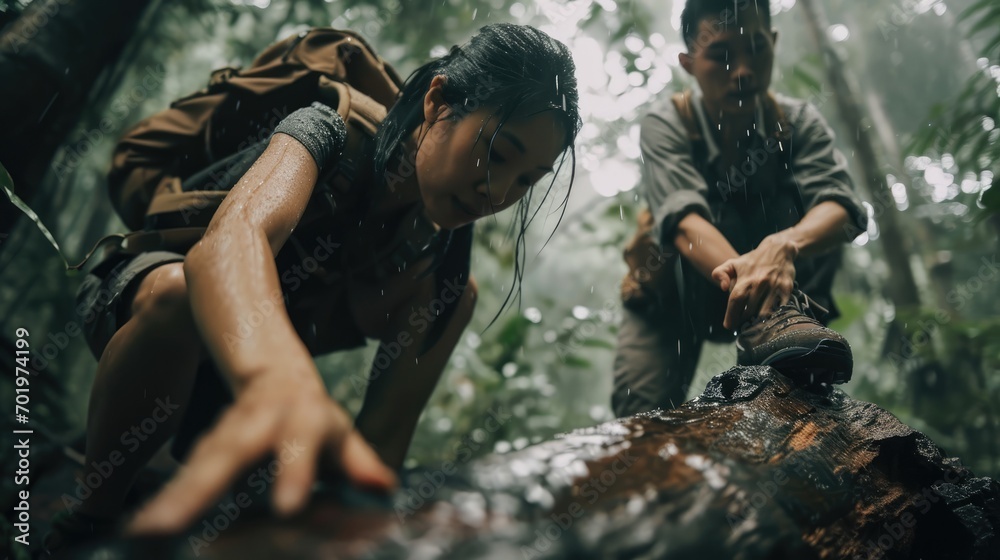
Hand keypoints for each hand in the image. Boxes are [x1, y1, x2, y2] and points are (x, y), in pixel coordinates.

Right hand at [127, 371, 396, 533]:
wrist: (273, 379)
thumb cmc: (313, 420)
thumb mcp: (340, 436)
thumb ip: (360, 463)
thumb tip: (384, 487)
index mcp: (298, 421)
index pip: (297, 446)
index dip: (293, 473)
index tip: (287, 507)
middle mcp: (254, 428)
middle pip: (226, 458)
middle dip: (198, 492)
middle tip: (169, 527)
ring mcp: (222, 439)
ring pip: (194, 469)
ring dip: (169, 501)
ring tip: (144, 533)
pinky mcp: (201, 454)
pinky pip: (180, 480)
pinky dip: (160, 504)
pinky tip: (140, 532)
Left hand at [711, 234, 797, 329]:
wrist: (779, 249)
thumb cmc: (753, 260)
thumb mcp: (733, 263)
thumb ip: (720, 273)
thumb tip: (722, 288)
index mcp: (746, 278)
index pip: (735, 301)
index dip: (731, 316)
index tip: (729, 326)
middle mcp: (760, 283)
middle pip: (749, 310)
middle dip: (743, 321)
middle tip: (741, 326)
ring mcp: (775, 286)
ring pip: (764, 312)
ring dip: (757, 321)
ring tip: (753, 325)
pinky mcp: (787, 289)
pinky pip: (779, 308)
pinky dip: (773, 316)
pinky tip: (768, 318)